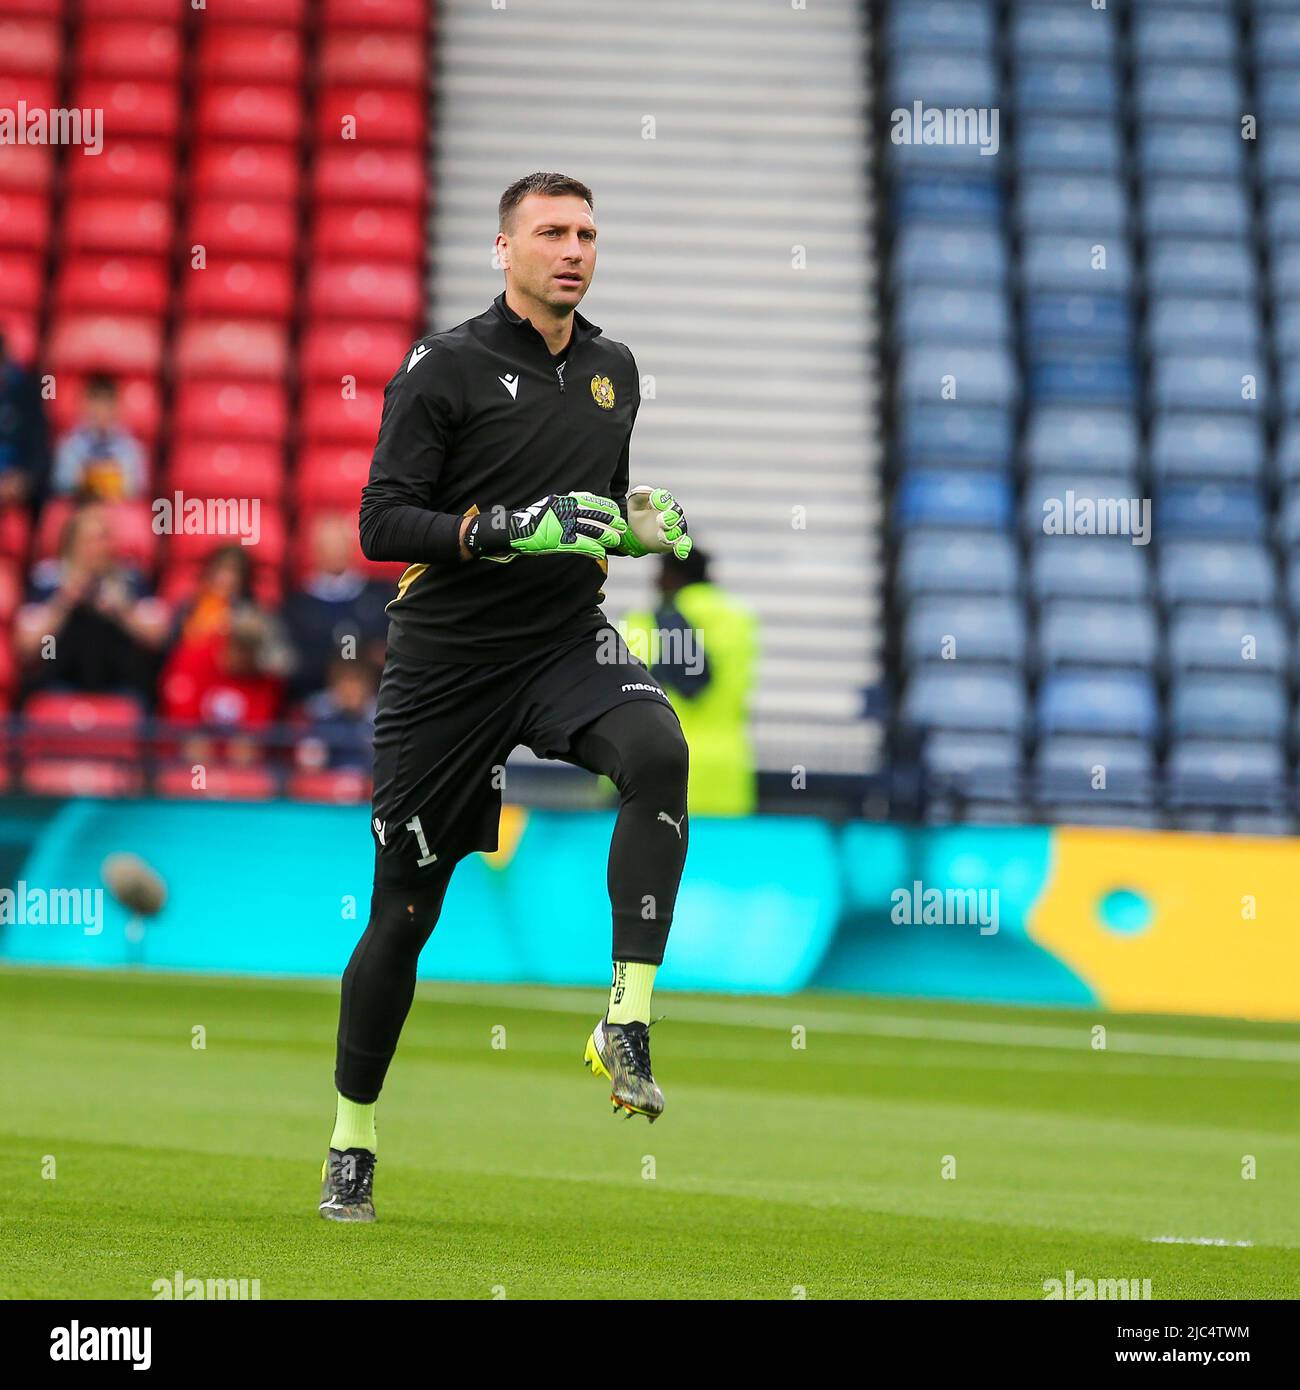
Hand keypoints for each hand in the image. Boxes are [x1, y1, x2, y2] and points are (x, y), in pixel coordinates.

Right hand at [465, 492, 626, 560]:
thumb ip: (568, 506)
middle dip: (611, 522)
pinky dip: (592, 548)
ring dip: (606, 536)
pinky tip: (601, 552)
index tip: (616, 513)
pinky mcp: (558, 539)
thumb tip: (584, 507)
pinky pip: (580, 544)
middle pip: (595, 515)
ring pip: (591, 530)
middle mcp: (566, 510)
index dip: (606, 508)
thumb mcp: (552, 506)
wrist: (514, 529)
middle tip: (622, 528)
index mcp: (565, 501)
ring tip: (616, 540)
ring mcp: (563, 525)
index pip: (592, 501)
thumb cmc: (534, 520)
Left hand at [622, 486, 691, 558]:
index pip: (666, 498)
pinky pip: (683, 544)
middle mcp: (672, 513)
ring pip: (679, 529)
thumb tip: (648, 492)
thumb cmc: (637, 515)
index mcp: (663, 502)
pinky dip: (683, 548)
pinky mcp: (676, 541)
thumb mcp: (634, 504)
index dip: (662, 500)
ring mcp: (676, 527)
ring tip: (662, 537)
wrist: (637, 534)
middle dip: (670, 517)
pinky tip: (681, 553)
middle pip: (676, 513)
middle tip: (661, 522)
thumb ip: (639, 496)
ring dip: (673, 533)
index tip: (654, 502)